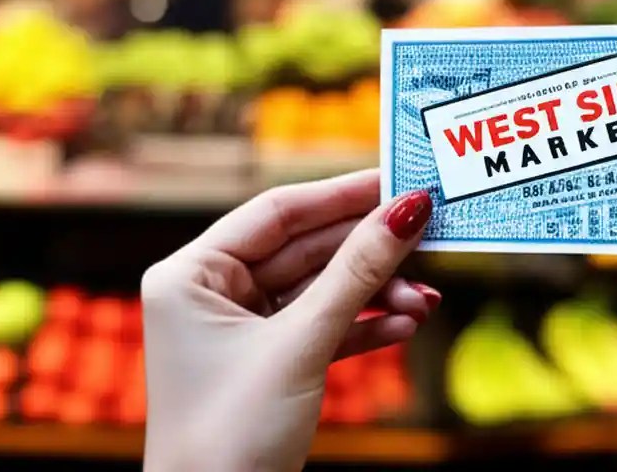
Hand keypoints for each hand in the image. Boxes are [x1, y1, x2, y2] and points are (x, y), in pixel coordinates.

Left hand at [141, 171, 437, 471]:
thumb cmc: (230, 436)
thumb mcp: (301, 344)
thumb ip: (358, 274)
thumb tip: (407, 211)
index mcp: (189, 275)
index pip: (275, 212)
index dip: (341, 195)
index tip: (397, 180)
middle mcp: (209, 294)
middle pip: (304, 249)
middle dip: (368, 251)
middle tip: (426, 230)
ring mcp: (239, 330)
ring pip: (320, 291)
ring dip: (374, 294)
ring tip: (424, 299)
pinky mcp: (267, 363)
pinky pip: (321, 327)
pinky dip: (362, 325)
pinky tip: (406, 322)